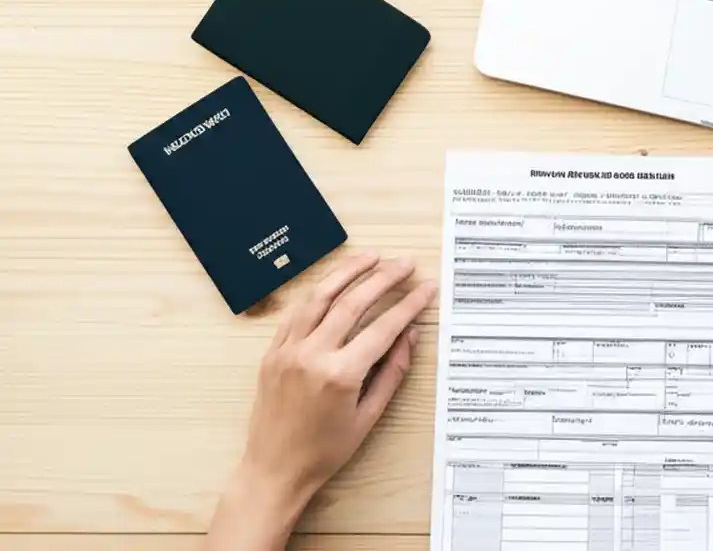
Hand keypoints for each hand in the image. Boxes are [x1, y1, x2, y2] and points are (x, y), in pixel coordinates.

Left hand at [205, 252, 435, 549]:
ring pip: (320, 297)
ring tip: (370, 257)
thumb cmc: (325, 451)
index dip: (409, 304)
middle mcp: (312, 355)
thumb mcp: (369, 417)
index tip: (426, 287)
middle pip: (353, 302)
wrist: (274, 469)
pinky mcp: (272, 352)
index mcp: (340, 374)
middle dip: (383, 278)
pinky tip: (334, 282)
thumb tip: (410, 335)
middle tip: (405, 264)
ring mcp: (288, 350)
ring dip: (347, 273)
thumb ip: (392, 372)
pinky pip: (297, 312)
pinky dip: (318, 293)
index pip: (383, 327)